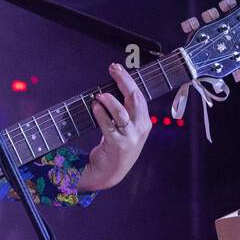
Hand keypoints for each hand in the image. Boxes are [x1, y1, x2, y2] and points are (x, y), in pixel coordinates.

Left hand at [78, 62, 150, 192]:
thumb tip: (113, 87)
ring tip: (99, 94)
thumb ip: (124, 110)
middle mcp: (140, 128)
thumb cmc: (116, 146)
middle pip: (134, 98)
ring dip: (110, 100)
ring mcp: (130, 137)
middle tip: (112, 69)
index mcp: (144, 121)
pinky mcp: (118, 144)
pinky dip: (101, 114)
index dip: (128, 79)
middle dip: (123, 81)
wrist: (110, 172)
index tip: (117, 68)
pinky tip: (94, 106)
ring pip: (122, 112)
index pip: (139, 95)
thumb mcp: (126, 128)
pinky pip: (108, 125)